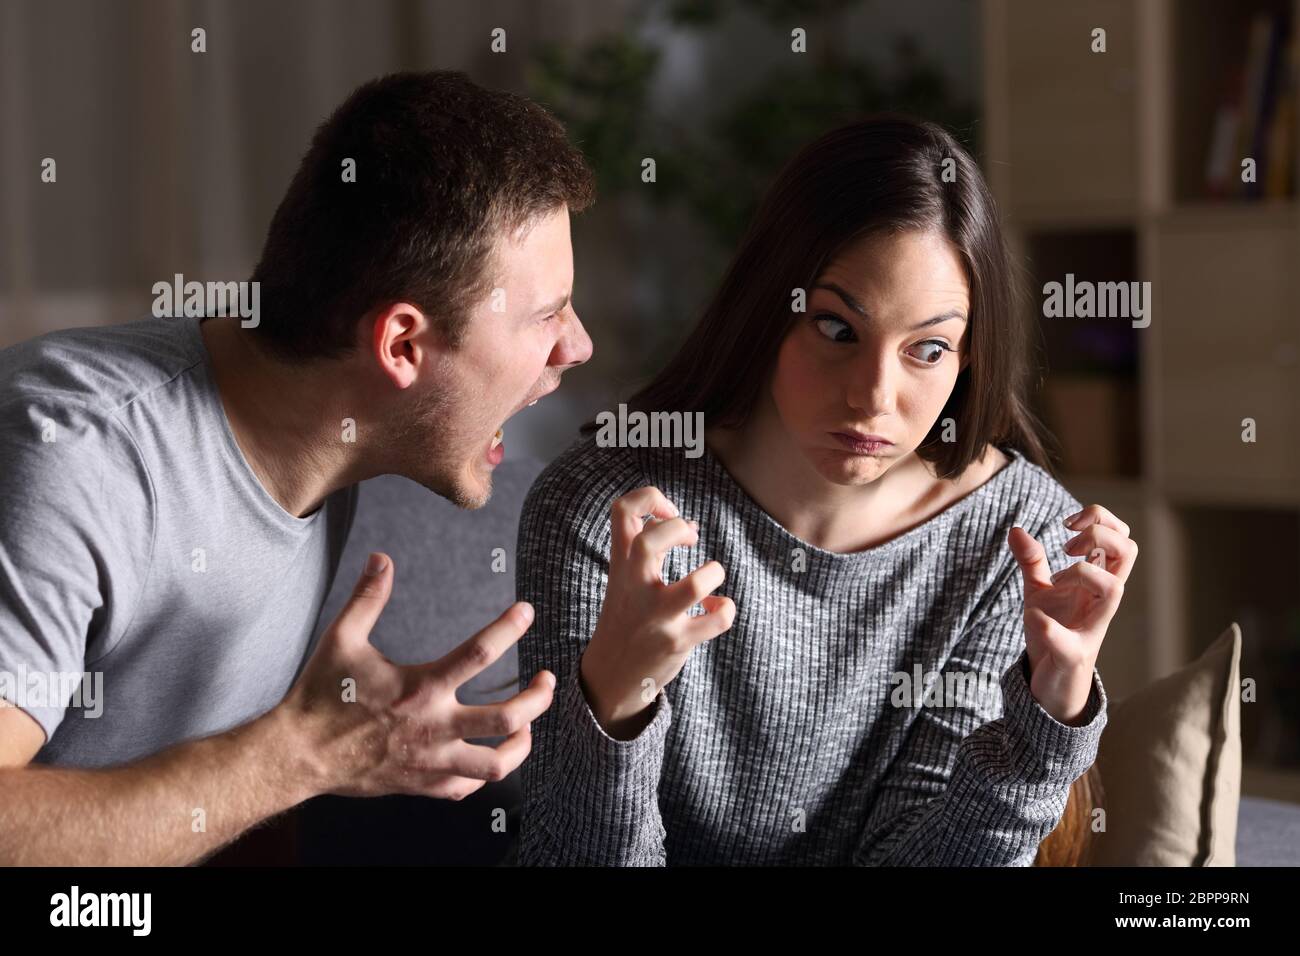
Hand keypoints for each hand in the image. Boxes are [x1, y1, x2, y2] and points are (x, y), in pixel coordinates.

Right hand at [278, 552, 555, 799]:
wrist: (296, 755)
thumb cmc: (319, 696)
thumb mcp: (341, 639)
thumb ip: (368, 598)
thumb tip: (382, 557)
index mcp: (420, 688)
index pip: (480, 653)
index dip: (509, 627)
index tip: (527, 611)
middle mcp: (433, 728)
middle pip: (507, 717)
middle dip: (538, 698)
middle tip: (548, 680)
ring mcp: (430, 762)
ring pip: (496, 764)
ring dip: (522, 744)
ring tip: (529, 726)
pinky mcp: (421, 786)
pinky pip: (467, 789)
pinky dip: (484, 774)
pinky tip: (490, 756)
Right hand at [579, 487, 735, 738]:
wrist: (611, 677)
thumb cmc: (627, 617)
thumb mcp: (625, 578)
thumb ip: (646, 548)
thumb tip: (686, 523)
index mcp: (621, 564)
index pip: (621, 510)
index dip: (651, 498)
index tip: (669, 513)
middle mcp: (635, 586)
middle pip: (650, 542)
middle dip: (678, 530)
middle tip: (690, 540)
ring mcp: (656, 616)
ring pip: (694, 585)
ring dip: (713, 574)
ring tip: (710, 578)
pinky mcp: (677, 642)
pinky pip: (716, 619)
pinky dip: (725, 609)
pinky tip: (715, 608)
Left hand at [1007, 505, 1137, 724]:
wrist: (1051, 680)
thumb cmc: (1056, 628)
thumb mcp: (1040, 590)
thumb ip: (1032, 560)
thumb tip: (1016, 529)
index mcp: (1098, 580)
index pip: (1122, 537)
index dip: (1101, 519)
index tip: (1067, 523)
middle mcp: (1103, 600)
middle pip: (1129, 551)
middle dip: (1100, 534)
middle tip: (1068, 546)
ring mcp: (1093, 627)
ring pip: (1114, 589)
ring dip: (1083, 572)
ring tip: (1056, 580)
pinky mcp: (1074, 656)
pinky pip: (1070, 642)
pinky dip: (1049, 628)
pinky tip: (1032, 616)